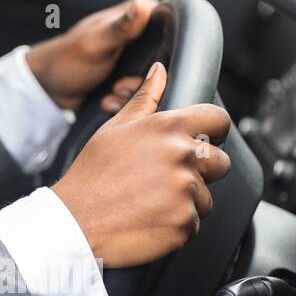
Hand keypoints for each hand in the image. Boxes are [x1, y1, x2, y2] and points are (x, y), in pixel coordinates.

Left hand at [25, 0, 159, 110]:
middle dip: (146, 79)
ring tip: (112, 91)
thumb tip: (140, 4)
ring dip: (133, 93)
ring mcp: (135, 60)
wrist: (48, 88)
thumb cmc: (66, 59)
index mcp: (136, 17)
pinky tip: (107, 100)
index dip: (167, 47)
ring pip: (154, 80)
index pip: (170, 25)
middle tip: (121, 85)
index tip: (149, 62)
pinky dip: (125, 100)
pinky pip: (141, 94)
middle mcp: (139, 37)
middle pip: (166, 59)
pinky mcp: (129, 80)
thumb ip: (120, 27)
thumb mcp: (95, 43)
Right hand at [51, 62, 231, 268]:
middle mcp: (181, 156)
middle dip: (201, 171)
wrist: (75, 223)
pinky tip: (151, 219)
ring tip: (151, 201)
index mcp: (166, 128)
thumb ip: (144, 99)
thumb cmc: (92, 176)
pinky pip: (195, 223)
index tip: (208, 139)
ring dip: (187, 201)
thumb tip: (160, 71)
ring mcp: (186, 192)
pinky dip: (177, 224)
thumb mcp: (113, 130)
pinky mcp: (186, 223)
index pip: (218, 120)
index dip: (216, 130)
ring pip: (207, 197)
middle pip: (220, 162)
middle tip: (165, 179)